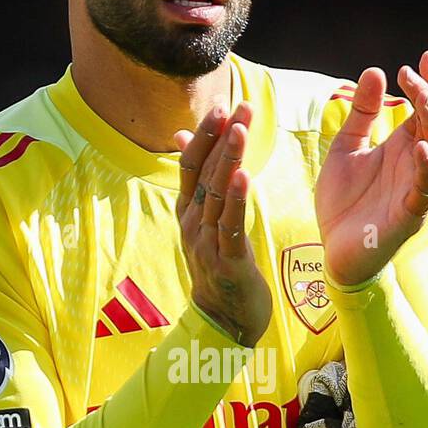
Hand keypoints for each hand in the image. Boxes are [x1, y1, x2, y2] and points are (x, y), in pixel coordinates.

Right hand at [174, 101, 271, 347]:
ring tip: (240, 130)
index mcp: (187, 211)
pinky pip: (230, 225)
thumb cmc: (219, 267)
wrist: (224, 320)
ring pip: (216, 193)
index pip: (190, 164)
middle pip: (203, 172)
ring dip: (229, 159)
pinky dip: (236, 199)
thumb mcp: (204, 222)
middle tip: (239, 107)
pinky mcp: (226, 260)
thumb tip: (183, 137)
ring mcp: (205, 242)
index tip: (221, 107)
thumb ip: (197, 181)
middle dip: (222, 138)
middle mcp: (191, 222)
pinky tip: (244, 176)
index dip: (204, 135)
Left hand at [314, 50, 427, 286]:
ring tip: (419, 97)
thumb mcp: (345, 149)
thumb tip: (376, 71)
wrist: (334, 250)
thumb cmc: (344, 203)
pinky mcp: (410, 214)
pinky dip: (426, 167)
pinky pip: (426, 188)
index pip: (427, 110)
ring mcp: (417, 189)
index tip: (421, 57)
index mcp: (403, 147)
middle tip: (415, 70)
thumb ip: (361, 114)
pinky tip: (418, 146)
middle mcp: (416, 164)